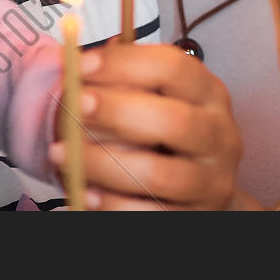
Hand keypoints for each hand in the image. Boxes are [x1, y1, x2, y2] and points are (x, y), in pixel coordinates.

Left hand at [50, 43, 241, 209]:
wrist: (204, 191)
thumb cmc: (170, 135)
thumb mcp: (160, 99)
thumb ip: (127, 80)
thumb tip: (77, 62)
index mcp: (210, 94)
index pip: (174, 68)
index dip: (125, 63)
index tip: (81, 65)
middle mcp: (219, 135)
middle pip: (174, 121)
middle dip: (117, 111)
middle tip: (76, 105)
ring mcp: (211, 182)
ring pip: (158, 175)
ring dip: (102, 163)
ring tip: (60, 153)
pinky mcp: (195, 217)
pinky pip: (150, 215)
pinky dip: (112, 204)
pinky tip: (84, 192)